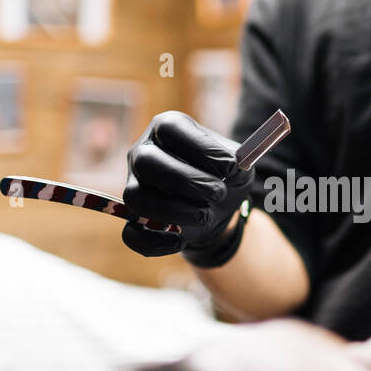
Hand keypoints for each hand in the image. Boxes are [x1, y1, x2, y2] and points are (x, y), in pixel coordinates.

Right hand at [121, 111, 251, 259]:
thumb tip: (235, 169)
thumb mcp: (239, 167)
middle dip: (187, 180)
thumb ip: (239, 165)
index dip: (201, 148)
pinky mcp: (133, 220)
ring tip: (206, 214)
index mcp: (166, 128)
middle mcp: (143, 153)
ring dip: (175, 210)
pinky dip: (156, 241)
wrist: (216, 207)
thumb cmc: (223, 177)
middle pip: (147, 162)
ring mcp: (133, 186)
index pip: (170, 129)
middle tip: (219, 192)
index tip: (230, 166)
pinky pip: (132, 235)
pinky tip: (179, 241)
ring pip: (137, 198)